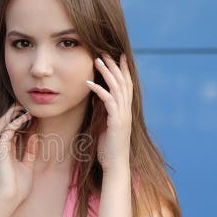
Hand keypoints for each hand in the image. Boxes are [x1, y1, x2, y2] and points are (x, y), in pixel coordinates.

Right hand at [0, 103, 37, 204]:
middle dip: (13, 113)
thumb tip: (34, 137)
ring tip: (23, 107)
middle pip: (6, 124)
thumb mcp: (28, 165)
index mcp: (8, 151)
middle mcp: (3, 147)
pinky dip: (15, 122)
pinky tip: (24, 118)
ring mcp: (0, 147)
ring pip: (3, 124)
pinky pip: (7, 130)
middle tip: (24, 105)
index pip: (12, 131)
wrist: (11, 197)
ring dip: (13, 114)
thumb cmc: (18, 186)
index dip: (20, 120)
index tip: (30, 114)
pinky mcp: (1, 149)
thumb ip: (29, 151)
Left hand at [86, 53, 132, 173]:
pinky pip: (108, 101)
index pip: (126, 84)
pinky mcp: (116, 121)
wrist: (115, 165)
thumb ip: (104, 110)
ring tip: (97, 60)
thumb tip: (96, 96)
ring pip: (117, 88)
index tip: (117, 55)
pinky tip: (89, 83)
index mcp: (125, 110)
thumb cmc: (108, 148)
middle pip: (123, 81)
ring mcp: (123, 115)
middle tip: (106, 51)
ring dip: (107, 72)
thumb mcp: (106, 124)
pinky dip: (99, 90)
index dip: (122, 69)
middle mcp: (127, 110)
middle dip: (114, 65)